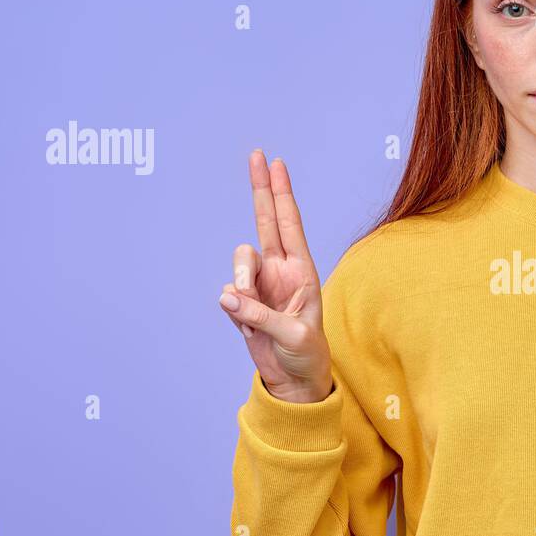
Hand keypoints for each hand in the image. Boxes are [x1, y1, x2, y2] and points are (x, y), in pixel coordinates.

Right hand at [219, 150, 332, 402]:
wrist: (294, 380)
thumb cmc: (307, 355)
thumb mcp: (292, 336)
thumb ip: (261, 315)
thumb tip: (228, 297)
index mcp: (301, 271)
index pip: (289, 224)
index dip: (281, 194)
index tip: (276, 163)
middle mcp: (280, 270)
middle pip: (265, 220)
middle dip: (261, 188)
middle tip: (256, 154)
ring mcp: (259, 284)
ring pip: (238, 261)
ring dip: (240, 281)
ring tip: (247, 311)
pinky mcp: (242, 301)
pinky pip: (228, 294)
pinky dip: (235, 311)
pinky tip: (249, 329)